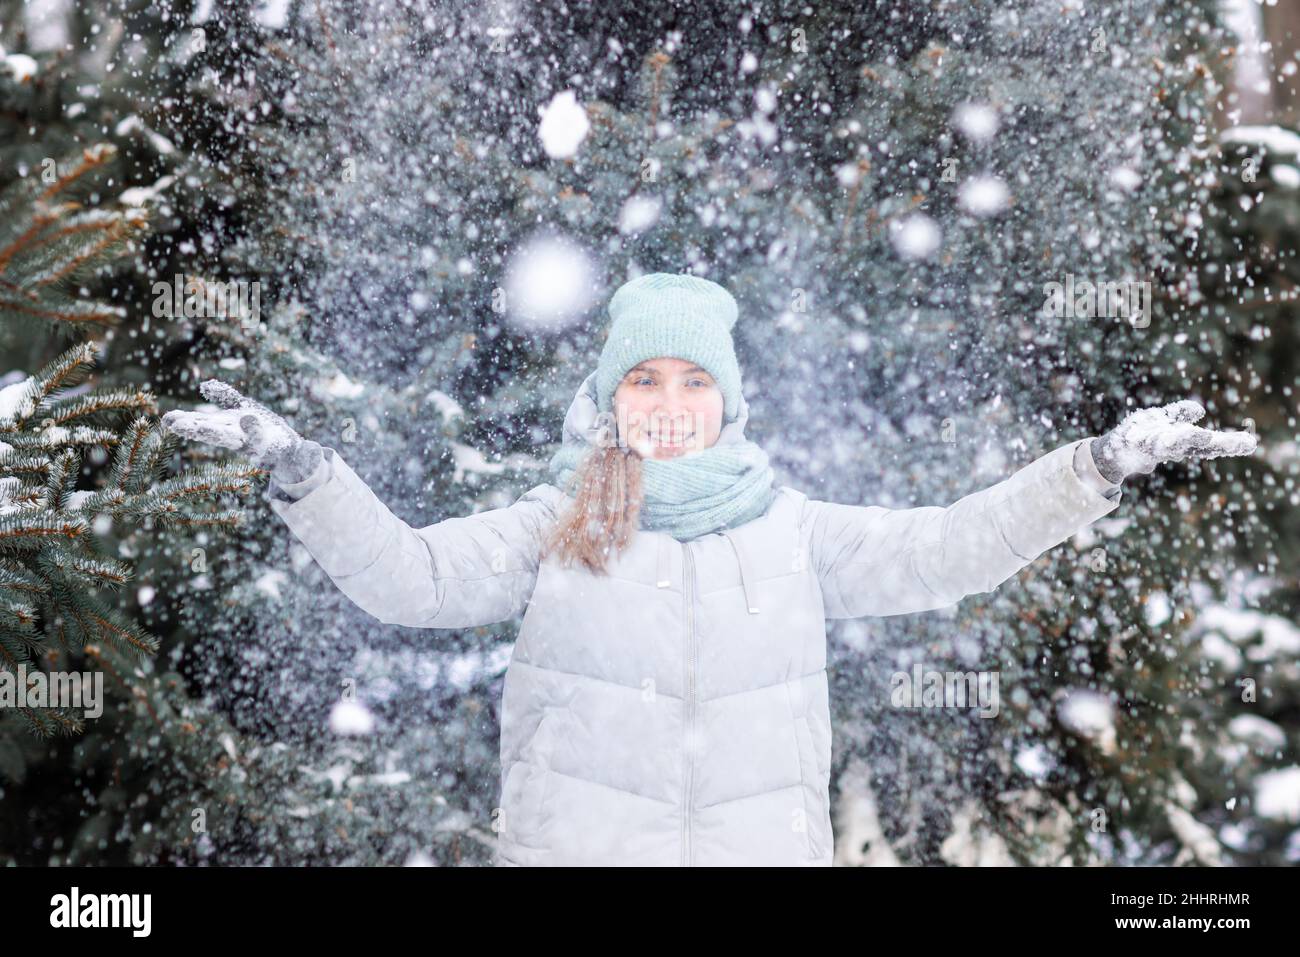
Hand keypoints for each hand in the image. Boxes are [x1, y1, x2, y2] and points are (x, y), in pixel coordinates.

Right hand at [161, 378, 321, 481]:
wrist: (289, 449)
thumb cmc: (262, 427)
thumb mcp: (242, 407)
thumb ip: (224, 396)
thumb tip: (203, 385)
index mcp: (226, 426)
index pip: (202, 423)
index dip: (185, 421)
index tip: (166, 419)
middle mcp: (235, 436)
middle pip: (212, 432)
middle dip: (195, 429)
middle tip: (174, 425)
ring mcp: (252, 443)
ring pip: (232, 439)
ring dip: (216, 433)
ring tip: (199, 427)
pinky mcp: (270, 447)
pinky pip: (262, 439)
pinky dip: (254, 431)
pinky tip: (246, 419)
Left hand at [1089, 400, 1257, 483]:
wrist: (1112, 452)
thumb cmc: (1141, 435)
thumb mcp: (1163, 421)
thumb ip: (1180, 414)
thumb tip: (1199, 410)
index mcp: (1183, 442)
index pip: (1210, 443)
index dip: (1230, 443)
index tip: (1252, 442)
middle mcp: (1173, 447)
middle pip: (1200, 446)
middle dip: (1222, 444)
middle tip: (1246, 443)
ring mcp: (1154, 447)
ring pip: (1174, 444)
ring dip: (1188, 440)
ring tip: (1205, 437)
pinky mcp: (1136, 443)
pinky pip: (1147, 441)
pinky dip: (1156, 440)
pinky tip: (1166, 437)